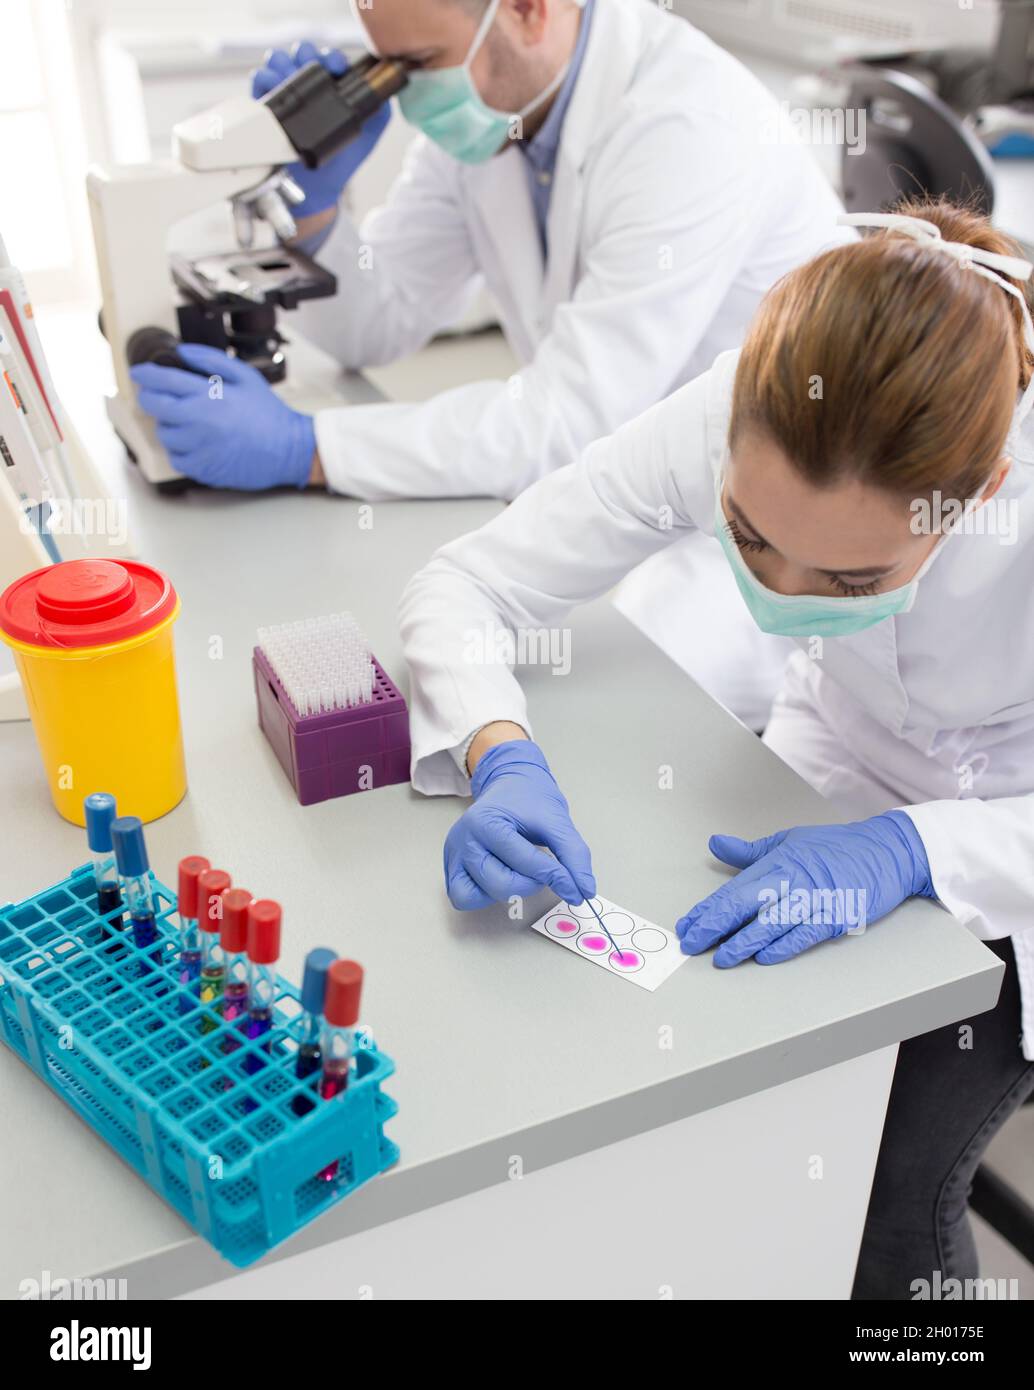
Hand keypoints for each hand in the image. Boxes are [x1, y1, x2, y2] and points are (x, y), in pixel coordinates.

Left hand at [130, 344, 315, 489]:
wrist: (288, 450)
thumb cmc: (269, 415)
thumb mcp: (245, 376)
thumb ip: (211, 360)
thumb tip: (182, 352)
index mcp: (208, 396)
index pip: (162, 380)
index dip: (144, 374)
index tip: (138, 373)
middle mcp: (198, 422)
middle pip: (154, 406)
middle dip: (150, 397)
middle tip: (157, 396)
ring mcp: (198, 447)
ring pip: (163, 433)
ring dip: (168, 424)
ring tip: (188, 421)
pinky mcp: (202, 469)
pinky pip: (175, 457)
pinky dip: (179, 448)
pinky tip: (195, 441)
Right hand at [252, 40, 390, 215]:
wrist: (319, 189)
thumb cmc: (343, 161)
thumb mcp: (368, 134)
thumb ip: (380, 111)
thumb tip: (386, 92)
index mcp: (330, 87)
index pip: (329, 59)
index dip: (333, 58)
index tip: (338, 69)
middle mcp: (307, 87)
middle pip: (302, 53)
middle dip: (307, 54)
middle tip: (313, 68)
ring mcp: (285, 94)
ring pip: (278, 60)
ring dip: (283, 62)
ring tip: (290, 75)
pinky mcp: (267, 107)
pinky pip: (259, 80)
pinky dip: (264, 77)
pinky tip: (273, 84)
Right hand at [444, 740, 595, 910]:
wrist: (509, 784)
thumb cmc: (529, 799)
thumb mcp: (557, 820)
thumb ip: (573, 855)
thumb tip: (583, 891)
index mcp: (486, 822)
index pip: (524, 862)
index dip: (555, 877)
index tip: (575, 887)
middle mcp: (464, 839)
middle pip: (500, 885)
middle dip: (531, 884)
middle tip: (544, 870)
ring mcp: (454, 855)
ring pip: (478, 896)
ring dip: (507, 891)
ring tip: (520, 871)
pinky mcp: (452, 867)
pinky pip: (463, 898)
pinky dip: (484, 896)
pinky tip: (501, 878)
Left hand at [677, 811, 934, 966]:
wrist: (886, 851)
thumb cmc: (836, 847)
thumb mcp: (788, 841)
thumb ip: (750, 851)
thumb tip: (716, 844)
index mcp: (775, 863)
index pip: (732, 889)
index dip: (706, 909)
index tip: (686, 925)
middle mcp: (790, 881)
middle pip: (744, 905)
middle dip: (714, 926)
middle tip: (692, 942)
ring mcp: (814, 899)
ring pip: (771, 924)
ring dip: (744, 942)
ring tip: (722, 957)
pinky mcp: (836, 916)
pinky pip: (805, 934)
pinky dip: (785, 946)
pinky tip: (765, 957)